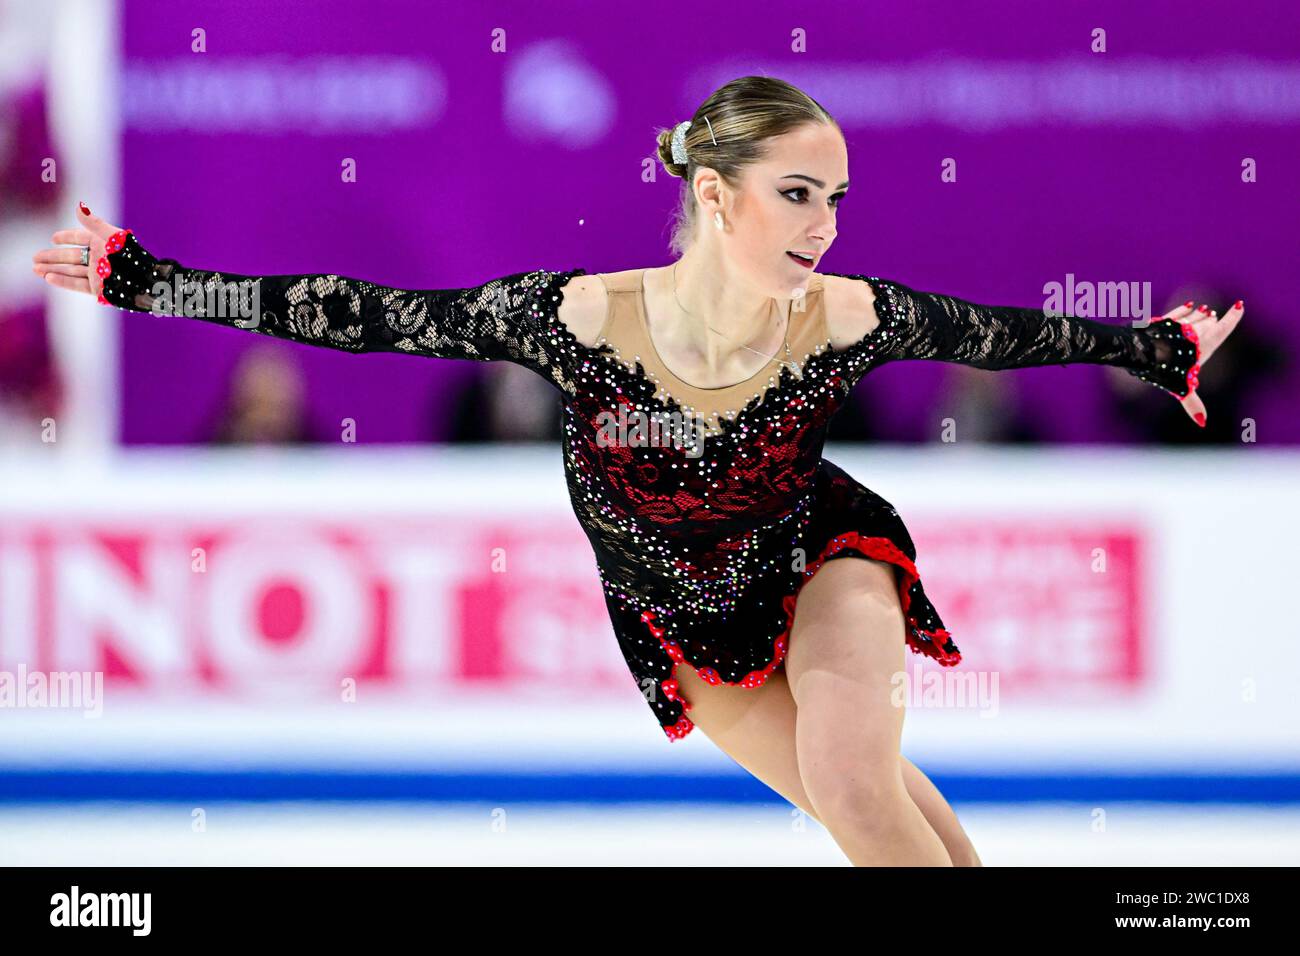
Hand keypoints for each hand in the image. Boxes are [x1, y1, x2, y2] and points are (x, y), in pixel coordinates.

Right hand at [31, 202, 126, 298]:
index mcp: (102, 244)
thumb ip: (93, 223)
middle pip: (71, 257)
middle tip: (34, 258)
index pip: (80, 238)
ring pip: (71, 271)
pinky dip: (63, 280)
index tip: (53, 238)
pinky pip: (77, 284)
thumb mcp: (111, 236)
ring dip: (53, 269)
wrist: (144, 280)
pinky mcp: (98, 289)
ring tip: (35, 269)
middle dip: (52, 257)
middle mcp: (98, 259)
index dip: (66, 237)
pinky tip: (48, 277)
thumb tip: (78, 206)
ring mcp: (97, 274)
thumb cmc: (130, 255)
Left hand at [1153, 299, 1244, 426]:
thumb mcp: (1181, 389)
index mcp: (1202, 346)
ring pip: (1194, 317)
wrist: (1141, 351)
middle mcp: (1193, 333)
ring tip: (1206, 311)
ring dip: (1200, 315)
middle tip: (1215, 315)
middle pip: (1207, 323)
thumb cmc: (1164, 370)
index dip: (1231, 318)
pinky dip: (1185, 310)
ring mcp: (1178, 326)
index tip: (1239, 305)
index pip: (1222, 329)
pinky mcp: (1163, 321)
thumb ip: (1192, 403)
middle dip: (1211, 320)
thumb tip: (1203, 422)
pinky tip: (1190, 306)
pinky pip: (1178, 313)